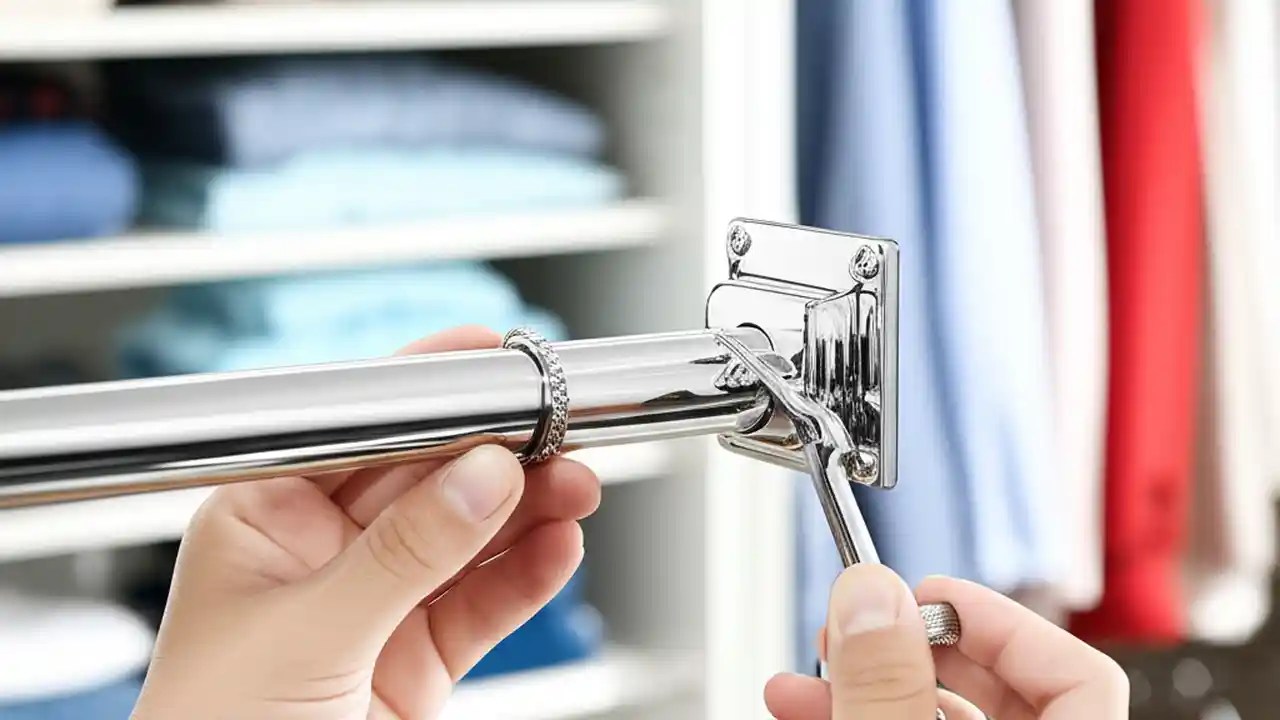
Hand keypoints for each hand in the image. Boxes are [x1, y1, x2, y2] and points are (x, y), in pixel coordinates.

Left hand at [132, 326, 601, 719]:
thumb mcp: (307, 636)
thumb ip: (402, 556)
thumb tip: (479, 480)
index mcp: (264, 521)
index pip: (358, 434)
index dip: (430, 396)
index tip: (492, 366)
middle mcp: (321, 554)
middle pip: (426, 479)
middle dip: (496, 454)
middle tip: (557, 430)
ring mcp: (375, 607)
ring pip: (466, 538)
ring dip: (527, 510)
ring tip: (576, 486)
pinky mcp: (416, 660)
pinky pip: (483, 604)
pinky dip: (527, 575)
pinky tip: (559, 547)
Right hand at [764, 565, 1128, 718]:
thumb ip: (886, 688)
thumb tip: (873, 596)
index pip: (1077, 672)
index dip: (998, 620)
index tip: (923, 594)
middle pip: (1004, 687)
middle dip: (913, 645)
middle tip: (860, 625)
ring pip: (945, 718)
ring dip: (870, 682)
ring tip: (808, 675)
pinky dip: (864, 716)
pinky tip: (809, 708)